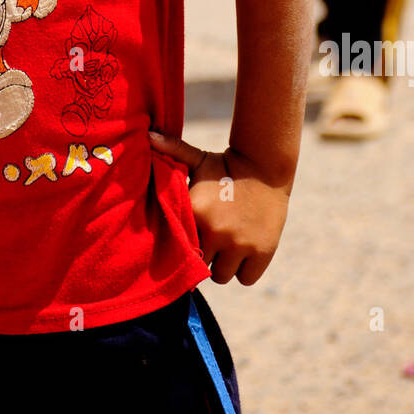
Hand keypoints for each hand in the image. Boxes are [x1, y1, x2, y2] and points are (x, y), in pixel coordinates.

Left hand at [149, 132, 289, 284]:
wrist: (266, 167)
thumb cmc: (226, 166)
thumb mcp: (198, 159)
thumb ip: (172, 150)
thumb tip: (148, 134)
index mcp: (195, 211)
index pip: (179, 247)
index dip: (184, 245)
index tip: (190, 238)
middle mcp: (215, 231)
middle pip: (200, 265)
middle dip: (204, 256)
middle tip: (210, 242)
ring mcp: (240, 244)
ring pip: (220, 276)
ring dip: (222, 266)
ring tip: (226, 248)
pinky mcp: (262, 252)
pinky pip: (245, 279)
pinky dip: (244, 270)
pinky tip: (243, 253)